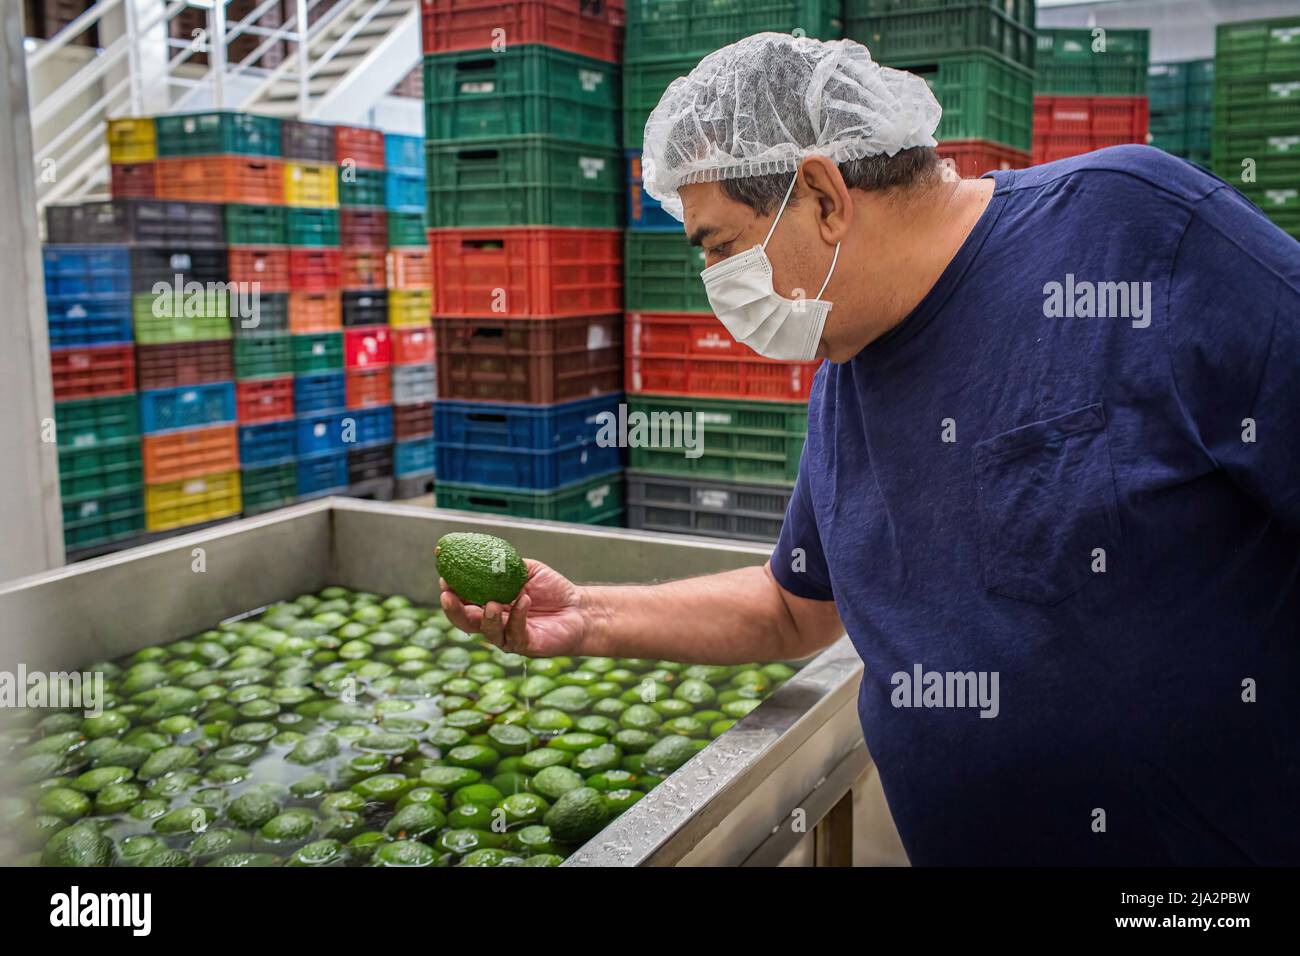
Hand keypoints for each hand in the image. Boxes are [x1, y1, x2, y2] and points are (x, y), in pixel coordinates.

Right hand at [440, 559, 589, 656]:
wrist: (580, 608)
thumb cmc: (553, 590)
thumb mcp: (527, 570)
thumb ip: (506, 565)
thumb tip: (484, 553)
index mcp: (490, 604)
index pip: (463, 601)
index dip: (451, 592)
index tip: (443, 578)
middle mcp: (496, 623)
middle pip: (465, 622)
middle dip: (453, 610)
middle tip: (447, 596)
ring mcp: (509, 636)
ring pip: (488, 632)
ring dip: (487, 617)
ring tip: (491, 603)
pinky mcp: (526, 645)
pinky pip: (515, 633)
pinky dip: (518, 616)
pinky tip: (523, 599)